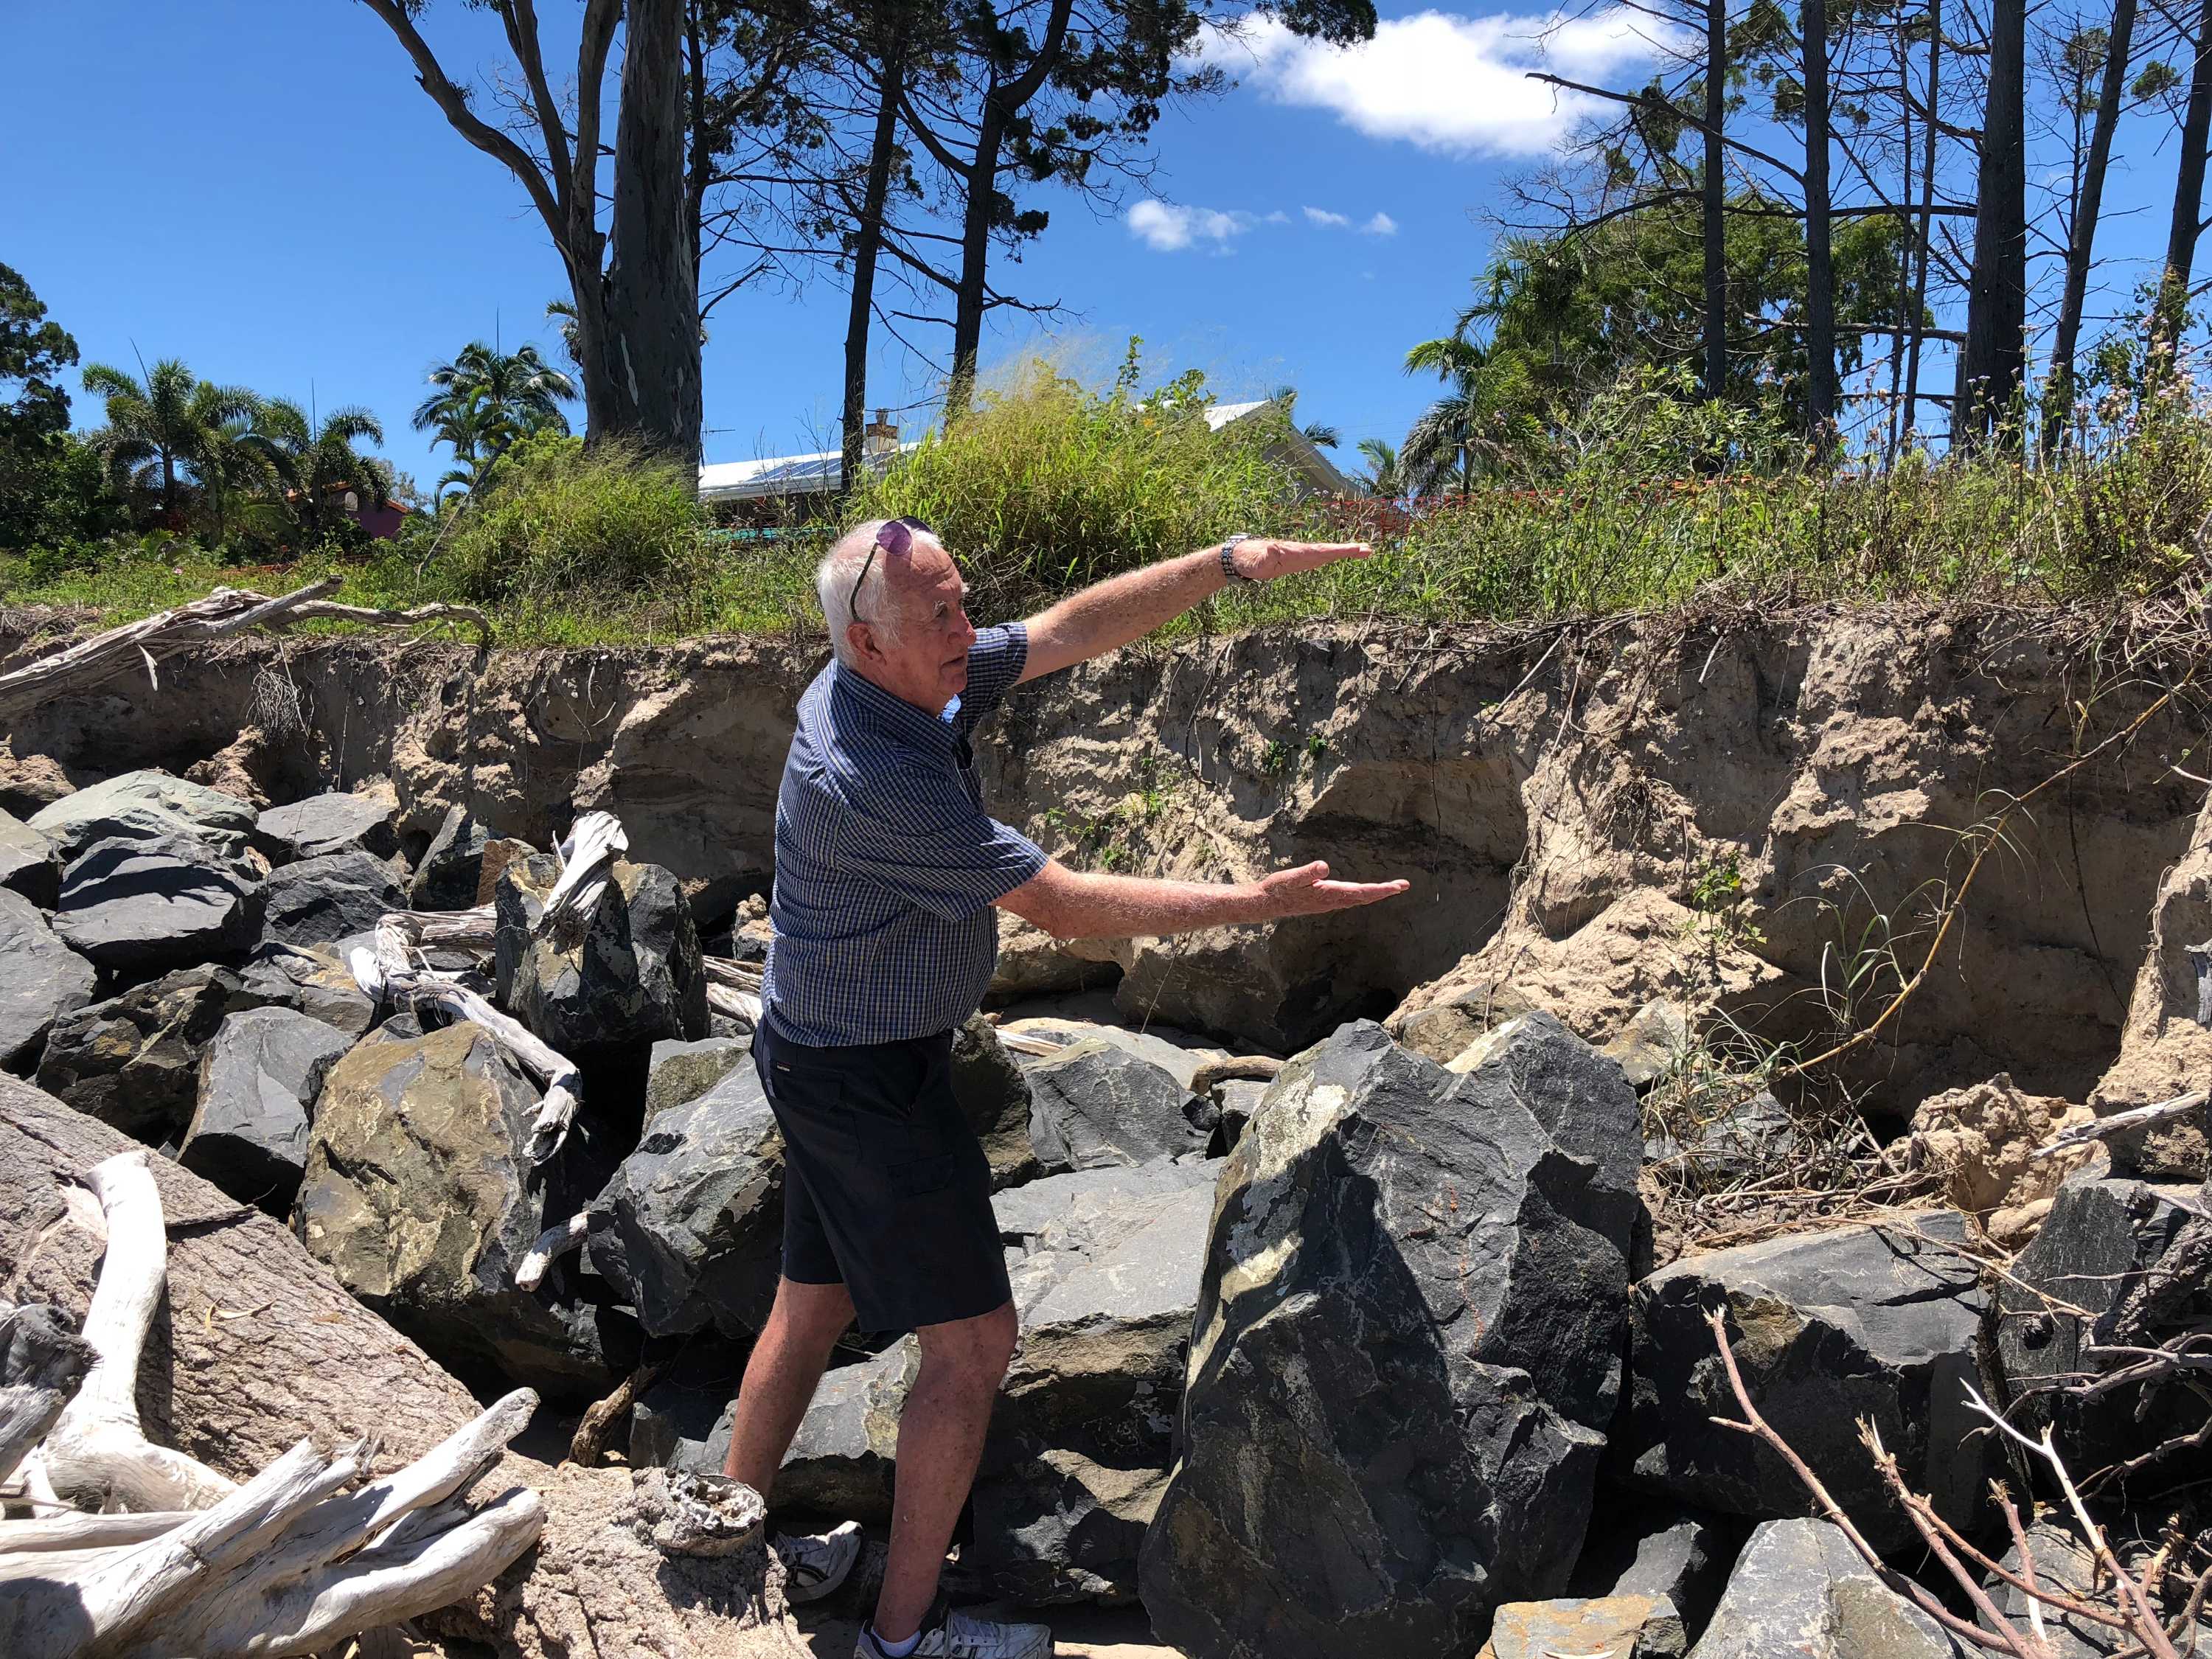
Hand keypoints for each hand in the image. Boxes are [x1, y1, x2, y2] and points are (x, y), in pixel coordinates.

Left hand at [1230, 539, 1372, 580]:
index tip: (1356, 548)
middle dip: (1349, 551)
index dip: (1339, 550)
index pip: (1322, 551)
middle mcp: (1301, 551)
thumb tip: (1271, 547)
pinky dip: (1333, 557)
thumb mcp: (1257, 559)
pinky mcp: (1297, 561)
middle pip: (1329, 551)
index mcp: (1296, 552)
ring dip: (1345, 553)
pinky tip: (1340, 557)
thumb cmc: (1249, 559)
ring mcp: (1300, 556)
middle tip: (1369, 550)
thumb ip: (1265, 555)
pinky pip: (1319, 559)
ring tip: (1364, 552)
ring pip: (1326, 554)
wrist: (1241, 558)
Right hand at [1249, 860, 1409, 919]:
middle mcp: (1332, 901)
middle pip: (1364, 897)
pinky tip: (1365, 893)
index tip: (1398, 887)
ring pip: (1358, 899)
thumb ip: (1308, 872)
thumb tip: (1324, 866)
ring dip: (1375, 894)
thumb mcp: (1291, 877)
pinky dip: (1363, 895)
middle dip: (1384, 892)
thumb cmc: (1279, 888)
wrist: (1267, 903)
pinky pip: (1349, 899)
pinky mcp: (1324, 901)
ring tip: (1391, 888)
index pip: (1361, 892)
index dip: (1381, 890)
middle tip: (1404, 886)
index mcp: (1328, 894)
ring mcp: (1328, 903)